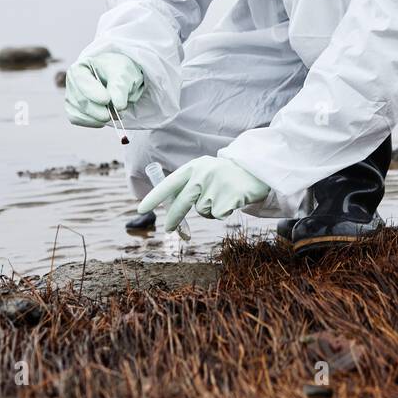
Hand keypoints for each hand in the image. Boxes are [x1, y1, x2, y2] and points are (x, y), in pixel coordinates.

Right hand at [64, 53, 144, 126]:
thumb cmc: (118, 71)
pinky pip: (78, 120)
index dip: (93, 92)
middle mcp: (71, 82)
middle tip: (119, 113)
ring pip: (79, 113)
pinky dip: (94, 122)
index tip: (107, 100)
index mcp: (80, 68)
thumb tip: (118, 106)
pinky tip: (105, 118)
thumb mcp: (124, 73)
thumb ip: (120, 87)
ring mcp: (71, 97)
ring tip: (116, 113)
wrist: (119, 78)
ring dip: (100, 118)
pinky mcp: (73, 110)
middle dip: (101, 110)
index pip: (82, 81)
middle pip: (82, 101)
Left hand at [137, 156, 270, 231]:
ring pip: (202, 211)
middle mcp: (203, 174)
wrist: (256, 170)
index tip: (141, 209)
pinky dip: (223, 213)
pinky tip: (232, 200)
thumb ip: (188, 188)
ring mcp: (217, 185)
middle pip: (182, 203)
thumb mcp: (205, 173)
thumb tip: (170, 215)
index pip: (169, 183)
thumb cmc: (225, 176)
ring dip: (210, 210)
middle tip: (169, 229)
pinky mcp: (229, 197)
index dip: (154, 197)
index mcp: (194, 167)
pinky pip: (217, 215)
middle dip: (174, 219)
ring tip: (222, 197)